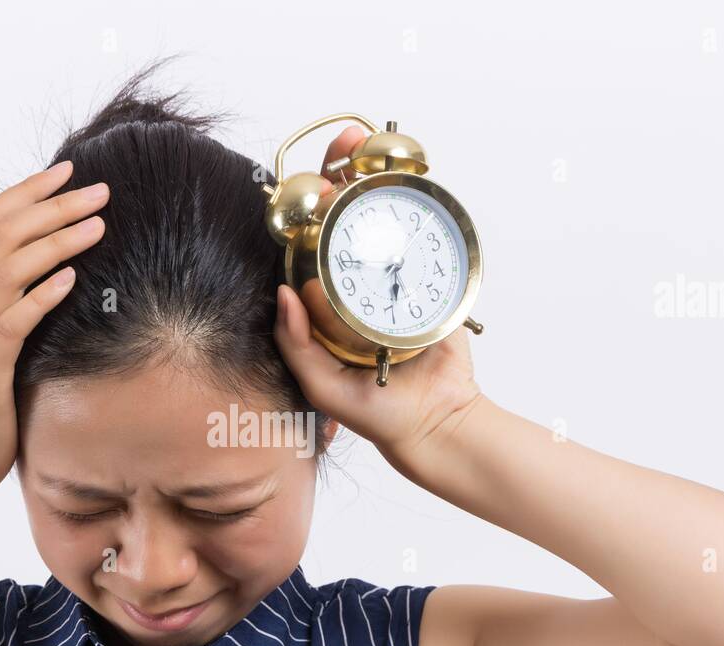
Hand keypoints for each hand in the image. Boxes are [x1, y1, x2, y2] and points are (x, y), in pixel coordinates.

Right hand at [0, 161, 108, 495]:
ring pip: (8, 270)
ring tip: (96, 226)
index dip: (27, 191)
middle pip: (3, 234)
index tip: (67, 171)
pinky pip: (12, 323)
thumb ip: (11, 297)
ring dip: (54, 243)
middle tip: (99, 191)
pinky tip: (70, 281)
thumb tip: (53, 262)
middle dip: (52, 207)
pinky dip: (40, 297)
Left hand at [272, 127, 483, 462]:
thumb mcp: (321, 385)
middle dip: (345, 173)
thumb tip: (286, 292)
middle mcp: (357, 279)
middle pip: (348, 213)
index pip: (309, 239)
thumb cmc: (374, 411)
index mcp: (325, 298)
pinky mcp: (434, 277)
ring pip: (388, 215)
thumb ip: (297, 346)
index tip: (307, 178)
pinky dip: (426, 204)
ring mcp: (396, 274)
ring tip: (380, 151)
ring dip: (384, 178)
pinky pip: (429, 235)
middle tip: (349, 146)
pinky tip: (420, 178)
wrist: (437, 422)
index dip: (306, 204)